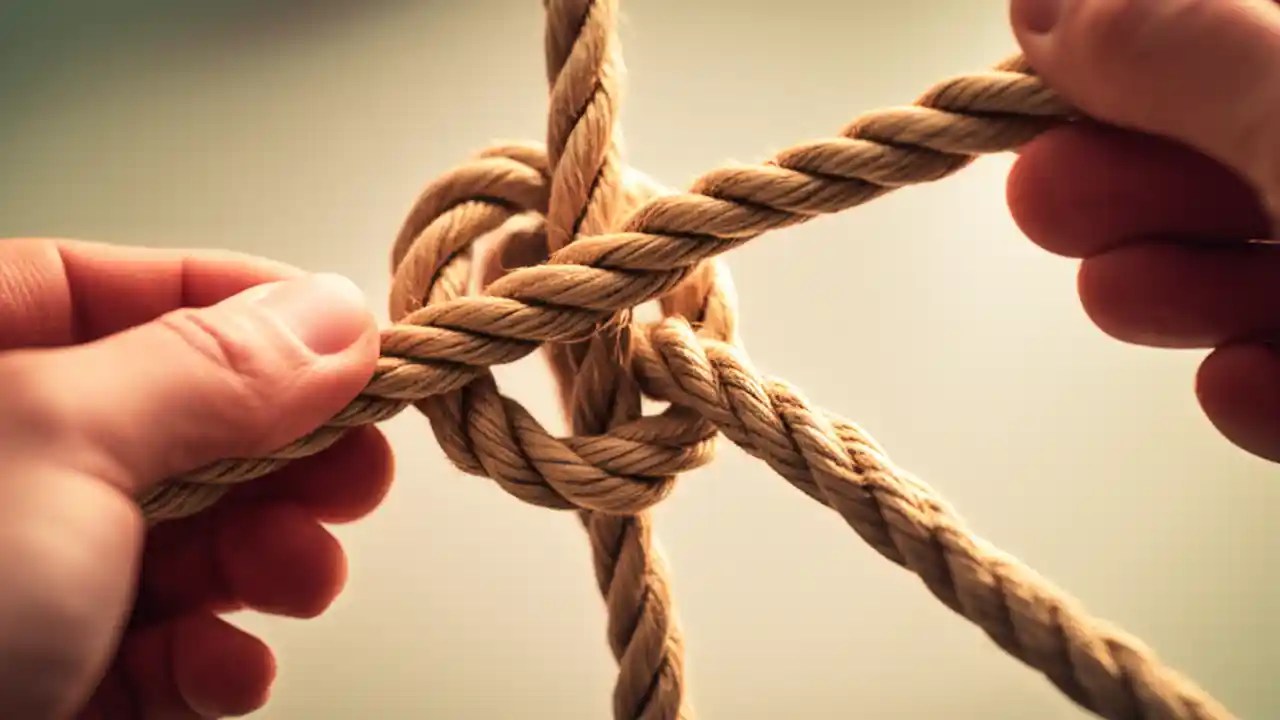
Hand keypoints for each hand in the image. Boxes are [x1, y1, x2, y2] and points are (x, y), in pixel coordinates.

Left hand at [0, 238, 389, 717]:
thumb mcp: (58, 449)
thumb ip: (206, 369)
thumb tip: (328, 313)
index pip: (115, 290)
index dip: (245, 306)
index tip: (348, 337)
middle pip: (175, 423)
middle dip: (280, 455)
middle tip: (354, 470)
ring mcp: (26, 580)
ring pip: (184, 541)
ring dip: (265, 561)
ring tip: (299, 577)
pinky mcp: (52, 678)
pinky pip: (160, 647)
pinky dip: (214, 658)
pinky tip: (228, 666)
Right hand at [1006, 0, 1279, 461]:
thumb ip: (1181, 42)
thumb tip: (1047, 2)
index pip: (1229, 41)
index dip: (1132, 56)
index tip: (1041, 78)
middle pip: (1244, 159)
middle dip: (1135, 185)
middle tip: (1046, 200)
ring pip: (1275, 270)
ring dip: (1181, 288)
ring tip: (1123, 296)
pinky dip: (1268, 387)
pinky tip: (1239, 386)